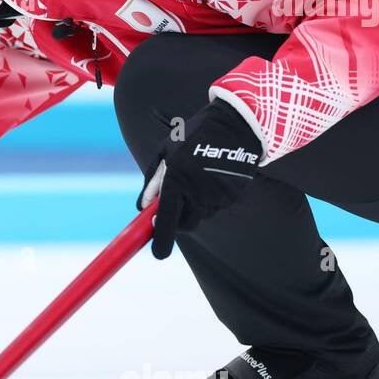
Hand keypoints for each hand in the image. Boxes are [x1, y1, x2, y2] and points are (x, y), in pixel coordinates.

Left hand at [139, 100, 261, 259]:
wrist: (236, 124)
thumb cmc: (193, 136)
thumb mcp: (165, 151)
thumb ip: (152, 182)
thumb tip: (142, 208)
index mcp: (176, 179)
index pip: (167, 219)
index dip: (162, 239)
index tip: (158, 254)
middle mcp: (197, 191)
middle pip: (186, 224)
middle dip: (179, 220)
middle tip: (178, 201)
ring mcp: (218, 194)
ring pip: (203, 213)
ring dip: (197, 203)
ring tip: (200, 172)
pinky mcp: (234, 195)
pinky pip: (218, 205)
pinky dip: (213, 196)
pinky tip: (215, 173)